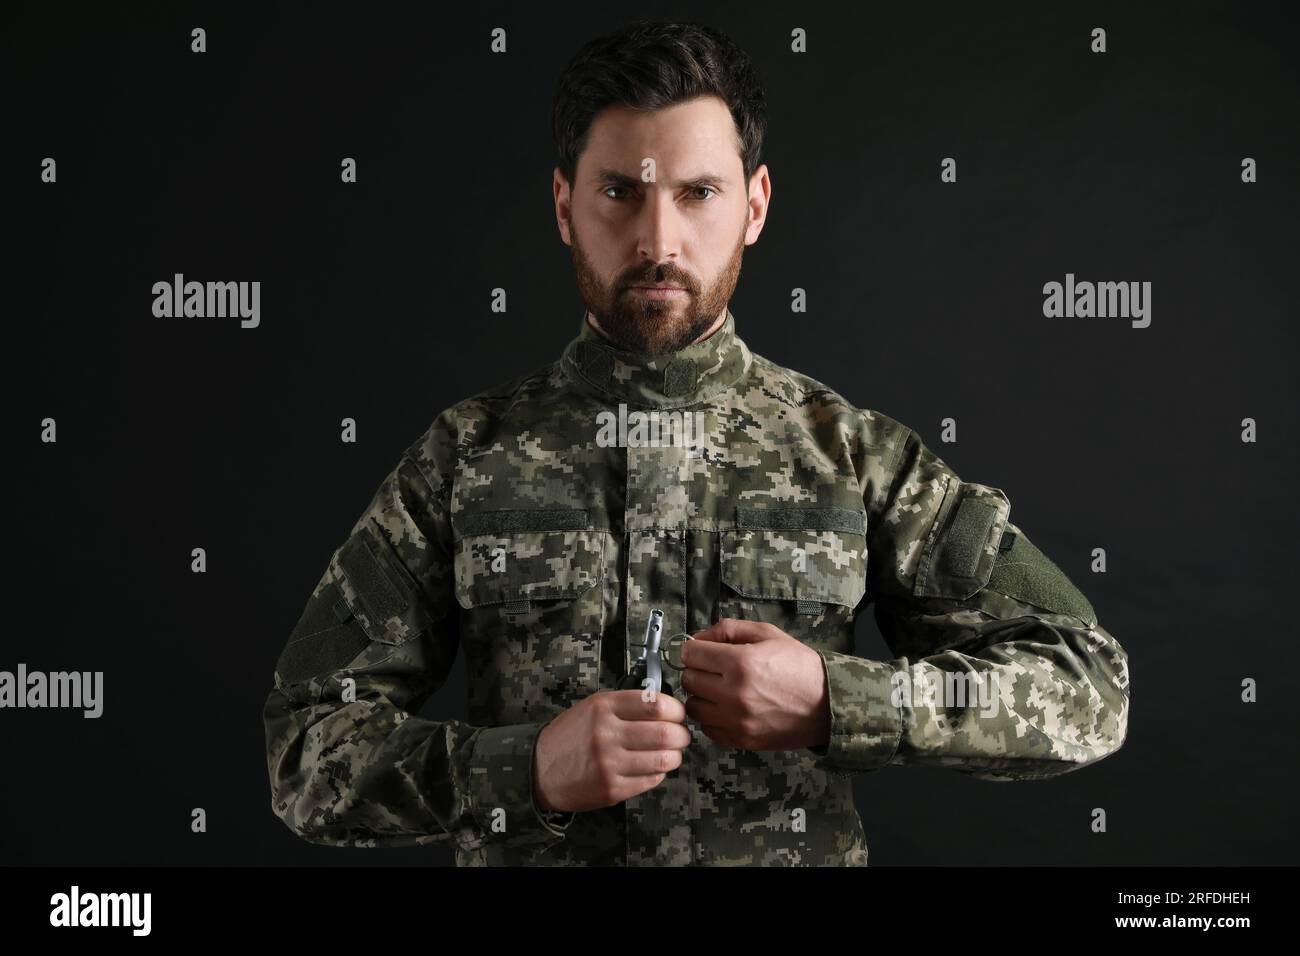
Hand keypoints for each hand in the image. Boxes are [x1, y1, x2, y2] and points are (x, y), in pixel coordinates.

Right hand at [533, 689, 690, 813]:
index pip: (655, 704)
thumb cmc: (571, 736)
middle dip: (681, 735)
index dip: (676, 710)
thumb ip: (627, 705)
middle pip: (665, 733)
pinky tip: (650, 767)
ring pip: (663, 759)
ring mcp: (610, 764)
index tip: (678, 714)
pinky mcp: (613, 789)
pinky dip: (658, 773)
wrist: (540, 770)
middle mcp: (606, 734)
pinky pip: (651, 780)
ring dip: (674, 756)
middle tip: (681, 735)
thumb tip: (666, 707)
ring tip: (670, 753)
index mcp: (603, 707)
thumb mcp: (593, 707)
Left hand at [680, 617, 830, 750]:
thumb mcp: (768, 634)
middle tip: (714, 669)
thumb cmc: (799, 666)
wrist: (827, 703)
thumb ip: (728, 629)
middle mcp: (734, 694)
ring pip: (693, 707)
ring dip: (702, 696)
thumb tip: (697, 638)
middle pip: (688, 680)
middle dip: (698, 670)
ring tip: (720, 690)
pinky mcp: (740, 740)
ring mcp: (736, 721)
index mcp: (740, 663)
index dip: (695, 649)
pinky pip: (707, 729)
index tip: (703, 651)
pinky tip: (728, 708)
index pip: (690, 654)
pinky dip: (712, 718)